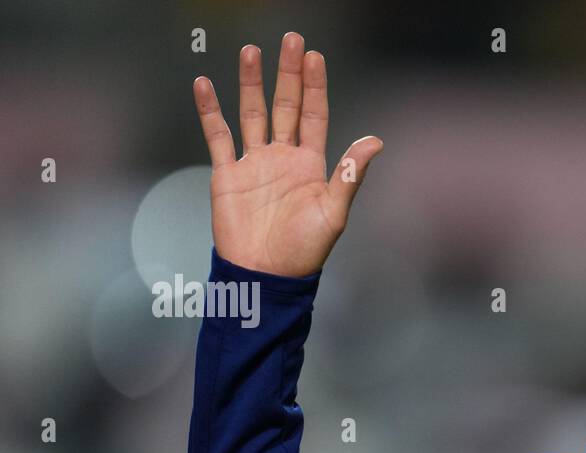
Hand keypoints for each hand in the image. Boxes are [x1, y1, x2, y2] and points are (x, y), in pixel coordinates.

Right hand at [192, 32, 382, 276]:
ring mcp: (254, 163)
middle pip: (285, 106)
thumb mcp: (334, 212)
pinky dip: (210, 110)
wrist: (265, 274)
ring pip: (252, 113)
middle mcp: (283, 158)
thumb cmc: (304, 251)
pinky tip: (205, 85)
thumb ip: (350, 174)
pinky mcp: (228, 173)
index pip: (314, 115)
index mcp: (311, 165)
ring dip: (252, 83)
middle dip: (288, 74)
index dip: (314, 87)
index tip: (314, 56)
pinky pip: (218, 135)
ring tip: (251, 52)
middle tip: (291, 40)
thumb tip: (376, 141)